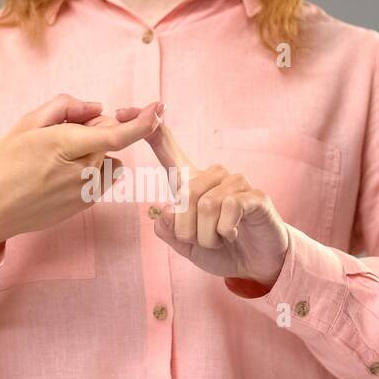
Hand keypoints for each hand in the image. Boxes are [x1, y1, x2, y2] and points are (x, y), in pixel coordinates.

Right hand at [0, 94, 162, 252]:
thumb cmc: (3, 162)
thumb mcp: (27, 122)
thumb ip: (66, 107)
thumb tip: (98, 108)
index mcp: (62, 145)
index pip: (114, 135)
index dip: (142, 123)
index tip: (158, 109)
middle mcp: (77, 171)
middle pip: (109, 142)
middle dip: (96, 130)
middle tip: (63, 133)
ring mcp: (82, 193)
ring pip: (109, 162)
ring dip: (96, 153)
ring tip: (61, 157)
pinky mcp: (82, 207)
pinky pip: (101, 180)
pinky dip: (91, 171)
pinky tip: (62, 175)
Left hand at [143, 119, 290, 291]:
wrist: (256, 266)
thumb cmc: (219, 249)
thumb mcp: (185, 244)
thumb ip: (169, 230)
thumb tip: (165, 209)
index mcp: (190, 181)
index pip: (166, 147)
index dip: (146, 128)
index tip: (122, 111)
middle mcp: (212, 175)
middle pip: (183, 193)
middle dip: (187, 230)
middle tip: (200, 242)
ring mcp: (235, 182)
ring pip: (205, 204)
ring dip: (206, 235)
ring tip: (218, 240)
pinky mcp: (255, 195)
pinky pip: (228, 208)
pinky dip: (225, 230)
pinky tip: (233, 234)